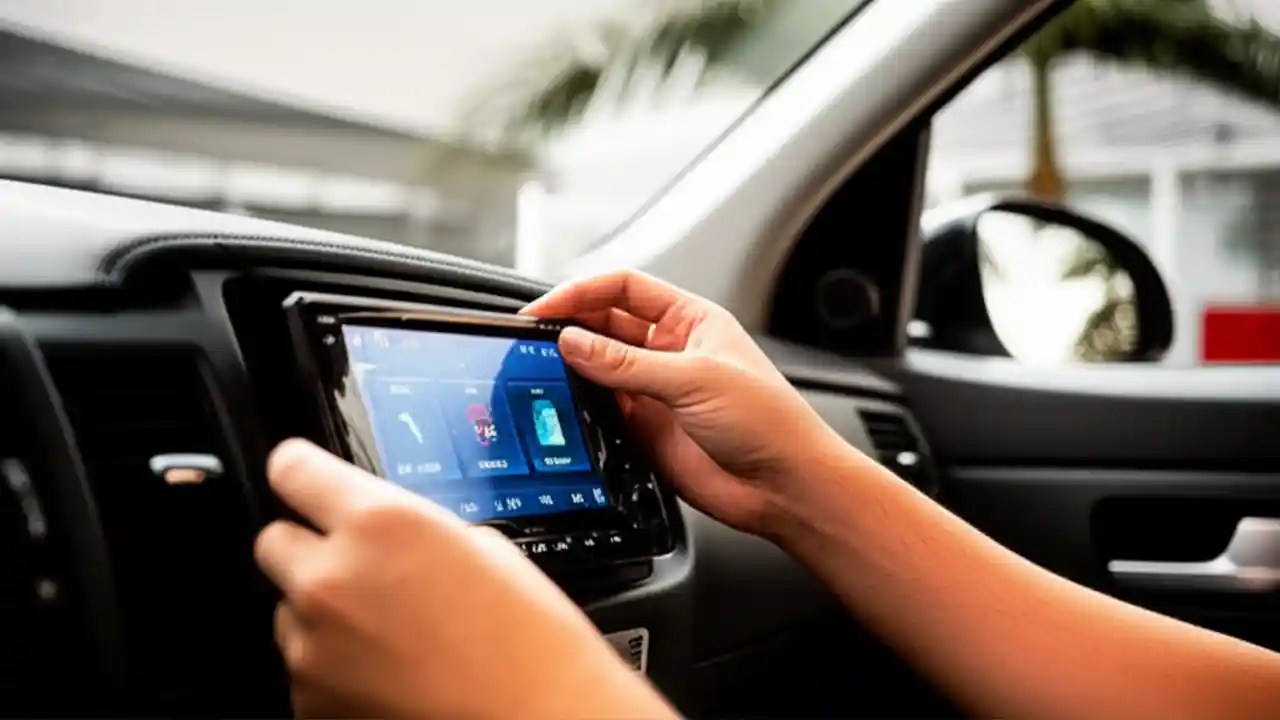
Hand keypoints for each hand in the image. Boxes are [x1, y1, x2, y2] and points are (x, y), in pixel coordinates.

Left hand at [254, 439, 672, 718]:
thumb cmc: (530, 646)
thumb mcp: (485, 550)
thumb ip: (418, 530)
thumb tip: (392, 536)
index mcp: (380, 524)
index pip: (293, 468)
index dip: (303, 471)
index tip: (306, 477)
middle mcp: (333, 580)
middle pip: (274, 541)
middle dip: (311, 548)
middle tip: (363, 569)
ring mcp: (313, 649)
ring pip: (289, 611)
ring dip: (325, 614)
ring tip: (393, 634)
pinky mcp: (310, 704)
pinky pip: (305, 669)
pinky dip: (335, 669)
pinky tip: (391, 672)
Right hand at [523, 270, 862, 536]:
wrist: (786, 486)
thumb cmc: (769, 421)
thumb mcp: (695, 379)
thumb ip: (627, 364)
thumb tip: (574, 342)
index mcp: (691, 320)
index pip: (625, 289)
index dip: (583, 291)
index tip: (548, 307)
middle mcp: (671, 351)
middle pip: (605, 325)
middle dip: (571, 326)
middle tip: (535, 338)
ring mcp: (657, 392)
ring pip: (600, 369)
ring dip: (574, 368)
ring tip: (543, 371)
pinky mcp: (647, 431)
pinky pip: (602, 411)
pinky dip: (581, 407)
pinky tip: (567, 407)